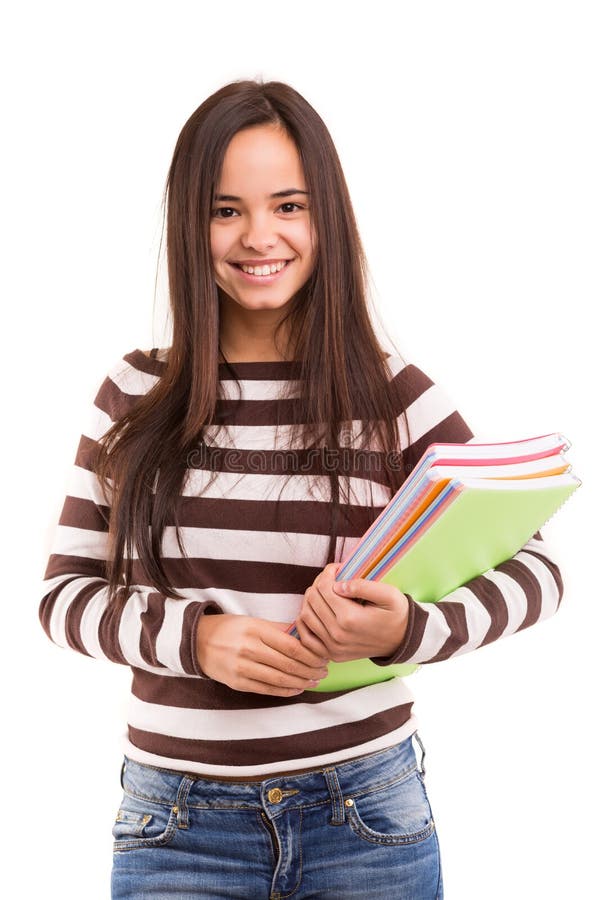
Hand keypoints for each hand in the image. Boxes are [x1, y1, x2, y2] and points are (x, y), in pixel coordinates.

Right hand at [196, 613, 329, 696]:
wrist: (198, 642)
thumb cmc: (230, 628)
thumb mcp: (254, 621)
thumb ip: (279, 629)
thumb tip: (306, 636)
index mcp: (256, 629)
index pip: (291, 645)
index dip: (311, 654)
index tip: (323, 657)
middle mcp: (249, 648)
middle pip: (288, 664)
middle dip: (310, 670)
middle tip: (323, 671)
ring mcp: (242, 667)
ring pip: (279, 679)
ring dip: (301, 682)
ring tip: (314, 681)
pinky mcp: (237, 682)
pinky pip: (267, 689)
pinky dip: (285, 691)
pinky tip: (297, 688)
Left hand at [295, 562, 409, 661]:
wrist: (401, 641)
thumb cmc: (396, 615)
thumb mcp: (389, 595)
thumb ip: (363, 586)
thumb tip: (338, 584)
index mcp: (350, 618)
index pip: (325, 588)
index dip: (328, 573)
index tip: (337, 568)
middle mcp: (338, 635)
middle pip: (312, 600)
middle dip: (319, 583)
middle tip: (331, 578)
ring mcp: (333, 647)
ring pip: (305, 616)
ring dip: (311, 599)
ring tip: (324, 592)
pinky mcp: (331, 654)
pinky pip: (306, 637)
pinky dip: (305, 622)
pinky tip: (316, 611)